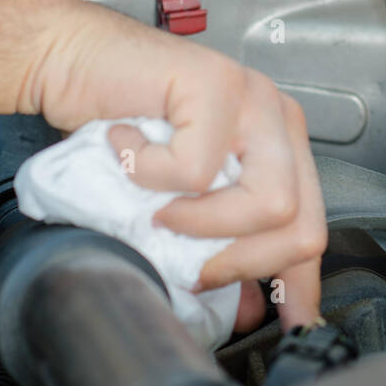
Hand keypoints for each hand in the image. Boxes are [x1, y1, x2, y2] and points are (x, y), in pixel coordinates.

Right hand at [22, 0, 326, 331]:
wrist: (74, 64)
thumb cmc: (122, 124)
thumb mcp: (179, 200)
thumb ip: (219, 244)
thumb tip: (246, 310)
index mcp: (280, 145)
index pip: (312, 224)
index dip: (299, 283)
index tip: (287, 321)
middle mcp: (278, 119)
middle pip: (300, 223)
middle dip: (241, 263)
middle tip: (192, 264)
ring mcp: (254, 98)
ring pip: (268, 201)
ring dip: (200, 224)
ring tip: (159, 206)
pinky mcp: (217, 83)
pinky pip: (198, 170)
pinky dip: (148, 175)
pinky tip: (129, 150)